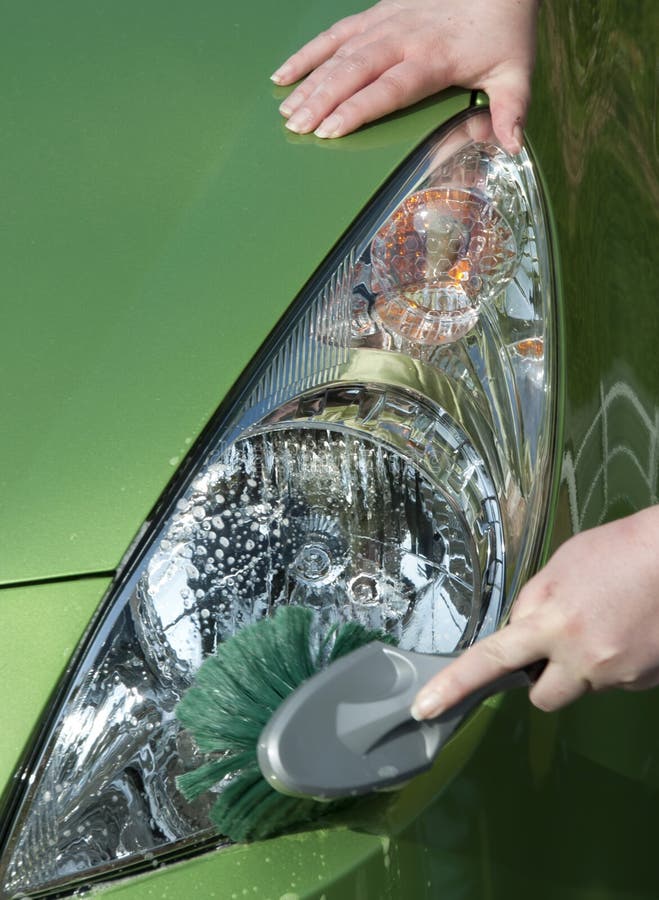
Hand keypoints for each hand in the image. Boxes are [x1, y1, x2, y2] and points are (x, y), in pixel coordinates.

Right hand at [271, 0, 538, 154]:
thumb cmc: (503, 30)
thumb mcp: (516, 71)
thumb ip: (511, 109)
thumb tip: (510, 145)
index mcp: (433, 58)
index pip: (389, 88)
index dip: (358, 109)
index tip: (330, 130)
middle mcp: (403, 38)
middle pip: (355, 71)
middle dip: (322, 100)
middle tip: (297, 129)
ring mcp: (385, 21)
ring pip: (339, 52)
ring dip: (310, 81)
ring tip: (286, 112)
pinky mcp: (376, 12)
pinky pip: (335, 33)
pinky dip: (308, 53)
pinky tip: (284, 74)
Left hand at [411, 505, 658, 716]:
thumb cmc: (616, 552)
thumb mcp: (559, 568)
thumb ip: (533, 603)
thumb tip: (518, 629)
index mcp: (551, 621)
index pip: (490, 659)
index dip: (454, 686)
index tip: (424, 707)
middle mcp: (581, 657)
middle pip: (541, 697)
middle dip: (542, 678)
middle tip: (557, 645)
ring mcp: (616, 675)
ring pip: (581, 687)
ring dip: (581, 667)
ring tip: (604, 624)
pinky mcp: (643, 683)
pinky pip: (614, 681)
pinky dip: (614, 661)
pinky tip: (626, 629)